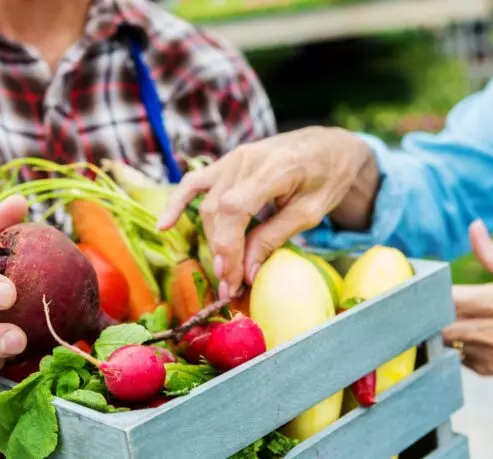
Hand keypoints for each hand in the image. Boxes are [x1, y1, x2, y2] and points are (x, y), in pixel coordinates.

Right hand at [158, 127, 373, 298]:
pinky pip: (194, 183)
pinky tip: (164, 225)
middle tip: (231, 286)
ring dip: (211, 240)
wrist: (328, 145)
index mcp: (274, 167)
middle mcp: (247, 159)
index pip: (235, 210)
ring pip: (207, 204)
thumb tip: (247, 273)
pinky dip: (177, 203)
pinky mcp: (226, 162)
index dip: (229, 248)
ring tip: (223, 271)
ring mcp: (233, 158)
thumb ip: (275, 237)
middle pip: (218, 211)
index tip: (233, 279)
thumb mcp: (311, 212)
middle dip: (222, 253)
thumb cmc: (327, 177)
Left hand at [443, 219, 492, 391]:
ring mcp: (485, 354)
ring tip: (437, 317)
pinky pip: (452, 355)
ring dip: (435, 328)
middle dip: (426, 312)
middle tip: (425, 302)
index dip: (430, 291)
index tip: (426, 285)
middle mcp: (489, 330)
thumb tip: (475, 227)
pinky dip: (449, 345)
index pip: (446, 297)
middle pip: (435, 322)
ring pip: (440, 340)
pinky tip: (458, 335)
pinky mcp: (483, 370)